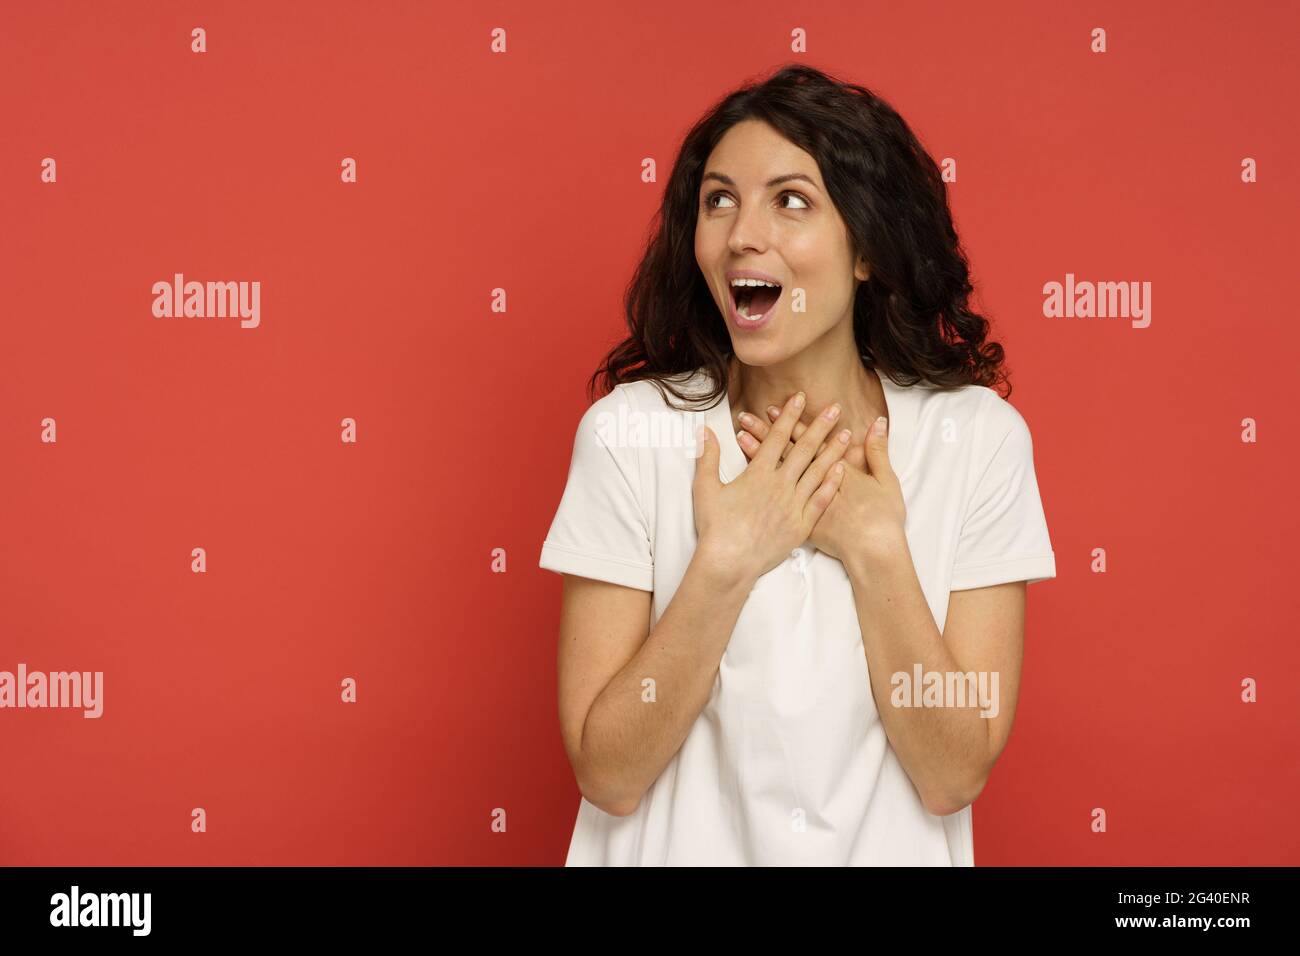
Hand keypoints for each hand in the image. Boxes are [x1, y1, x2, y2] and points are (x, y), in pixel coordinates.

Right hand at [693, 391, 850, 582]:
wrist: (729, 562)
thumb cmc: (715, 528)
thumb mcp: (705, 488)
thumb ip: (707, 457)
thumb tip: (705, 432)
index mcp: (757, 474)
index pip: (776, 437)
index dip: (788, 415)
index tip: (799, 398)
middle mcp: (779, 485)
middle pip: (804, 449)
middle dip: (820, 426)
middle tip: (835, 408)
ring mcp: (793, 505)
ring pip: (818, 472)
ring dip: (833, 451)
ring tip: (846, 434)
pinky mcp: (801, 525)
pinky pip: (821, 500)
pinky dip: (832, 483)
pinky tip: (842, 470)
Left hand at [736, 400, 906, 566]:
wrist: (874, 551)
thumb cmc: (883, 518)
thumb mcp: (886, 480)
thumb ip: (878, 450)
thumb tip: (878, 422)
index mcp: (833, 470)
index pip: (806, 441)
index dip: (790, 424)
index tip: (774, 408)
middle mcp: (814, 485)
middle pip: (784, 454)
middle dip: (766, 433)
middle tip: (747, 416)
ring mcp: (802, 505)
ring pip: (775, 474)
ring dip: (757, 454)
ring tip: (739, 436)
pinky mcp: (798, 524)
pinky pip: (772, 499)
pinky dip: (761, 487)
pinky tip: (745, 474)